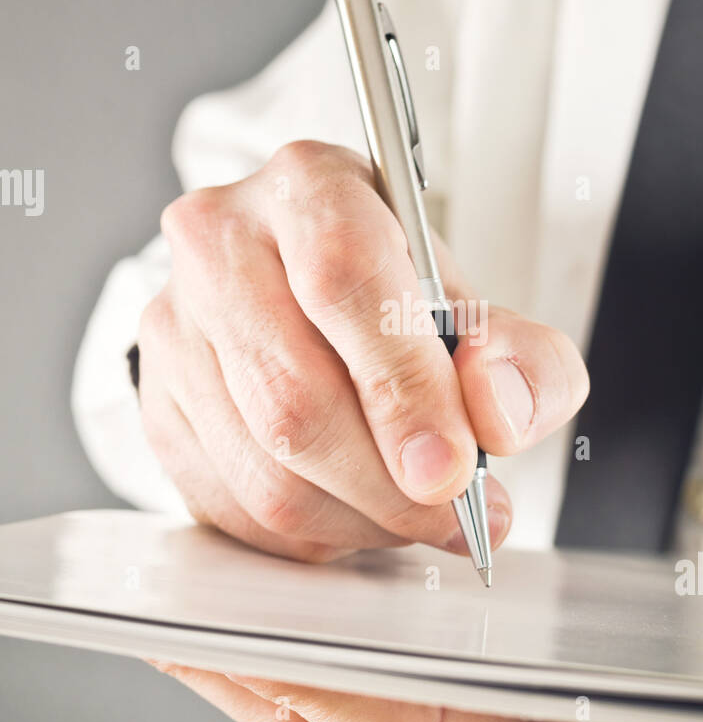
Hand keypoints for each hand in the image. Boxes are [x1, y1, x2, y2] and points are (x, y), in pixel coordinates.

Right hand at [139, 141, 586, 561]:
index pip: (344, 283)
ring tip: (414, 516)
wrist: (313, 300)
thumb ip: (525, 361)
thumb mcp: (486, 313)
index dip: (403, 389)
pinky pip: (234, 506)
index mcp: (309, 188)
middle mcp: (222, 243)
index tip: (451, 468)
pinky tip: (355, 512)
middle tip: (455, 516)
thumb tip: (497, 414)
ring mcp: (175, 325)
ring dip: (359, 520)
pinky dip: (313, 533)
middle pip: (295, 398)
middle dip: (391, 485)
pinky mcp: (157, 403)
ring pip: (264, 470)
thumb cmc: (397, 300)